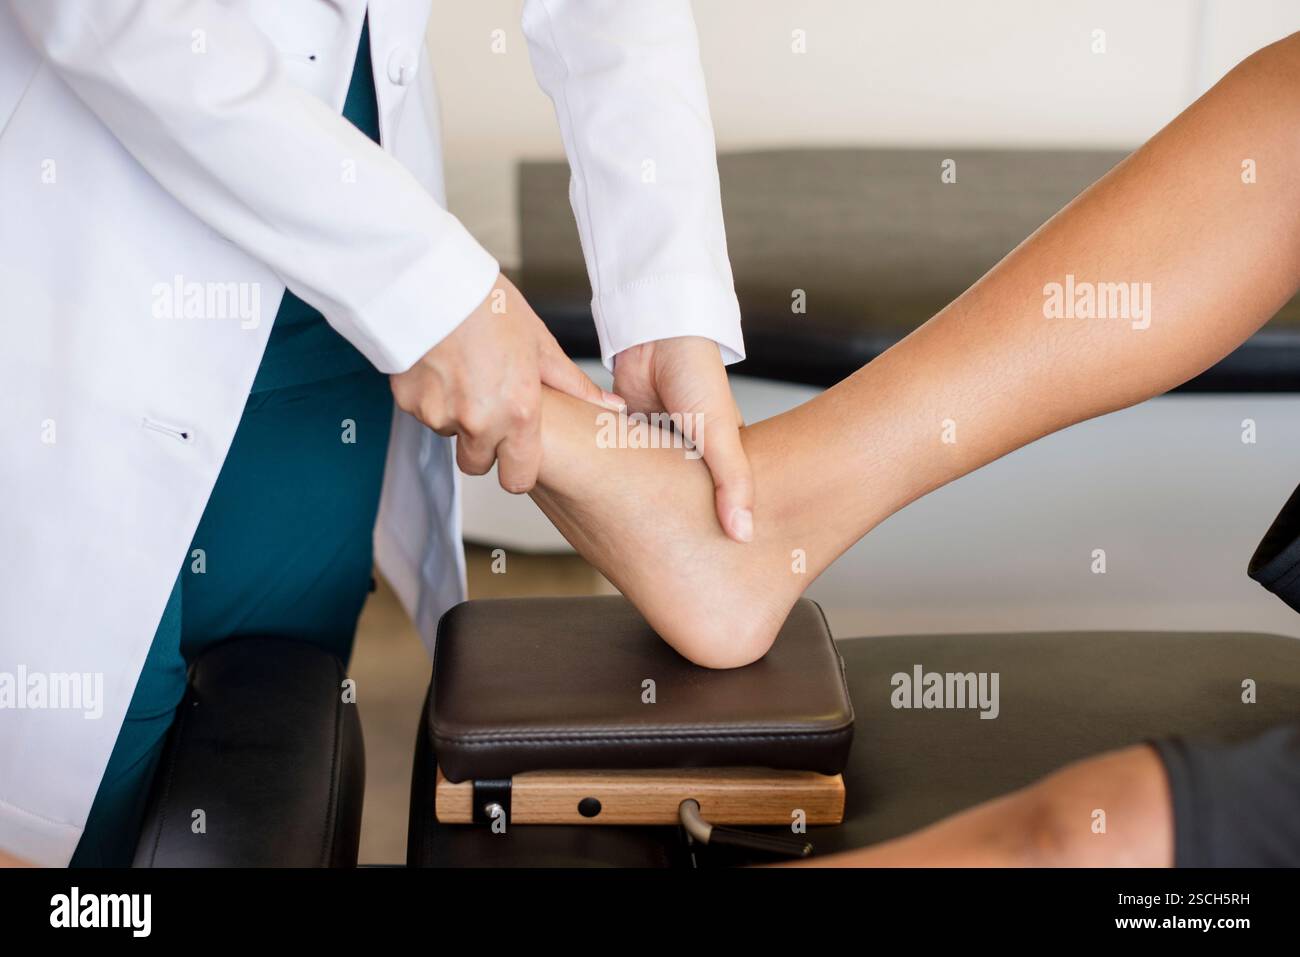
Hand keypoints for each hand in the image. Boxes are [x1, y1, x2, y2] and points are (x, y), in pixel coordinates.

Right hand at [391, 274, 620, 492]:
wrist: (433, 280)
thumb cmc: (488, 306)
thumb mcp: (540, 345)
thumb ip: (573, 385)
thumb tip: (611, 407)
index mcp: (518, 412)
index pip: (517, 480)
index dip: (516, 469)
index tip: (517, 453)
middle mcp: (479, 422)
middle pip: (477, 464)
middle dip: (482, 446)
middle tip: (488, 405)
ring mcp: (440, 415)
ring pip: (450, 434)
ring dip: (456, 417)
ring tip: (464, 373)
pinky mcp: (410, 404)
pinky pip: (424, 414)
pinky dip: (432, 398)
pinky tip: (441, 366)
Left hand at [613, 336, 753, 542]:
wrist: (652, 332)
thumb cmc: (695, 370)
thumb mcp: (719, 434)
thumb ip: (731, 484)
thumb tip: (742, 534)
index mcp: (721, 451)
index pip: (722, 499)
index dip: (717, 526)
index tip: (712, 559)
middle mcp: (689, 448)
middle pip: (683, 494)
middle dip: (677, 520)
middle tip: (671, 559)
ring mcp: (656, 441)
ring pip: (648, 481)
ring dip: (641, 498)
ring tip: (636, 538)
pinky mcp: (626, 431)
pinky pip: (620, 461)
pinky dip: (616, 476)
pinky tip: (609, 502)